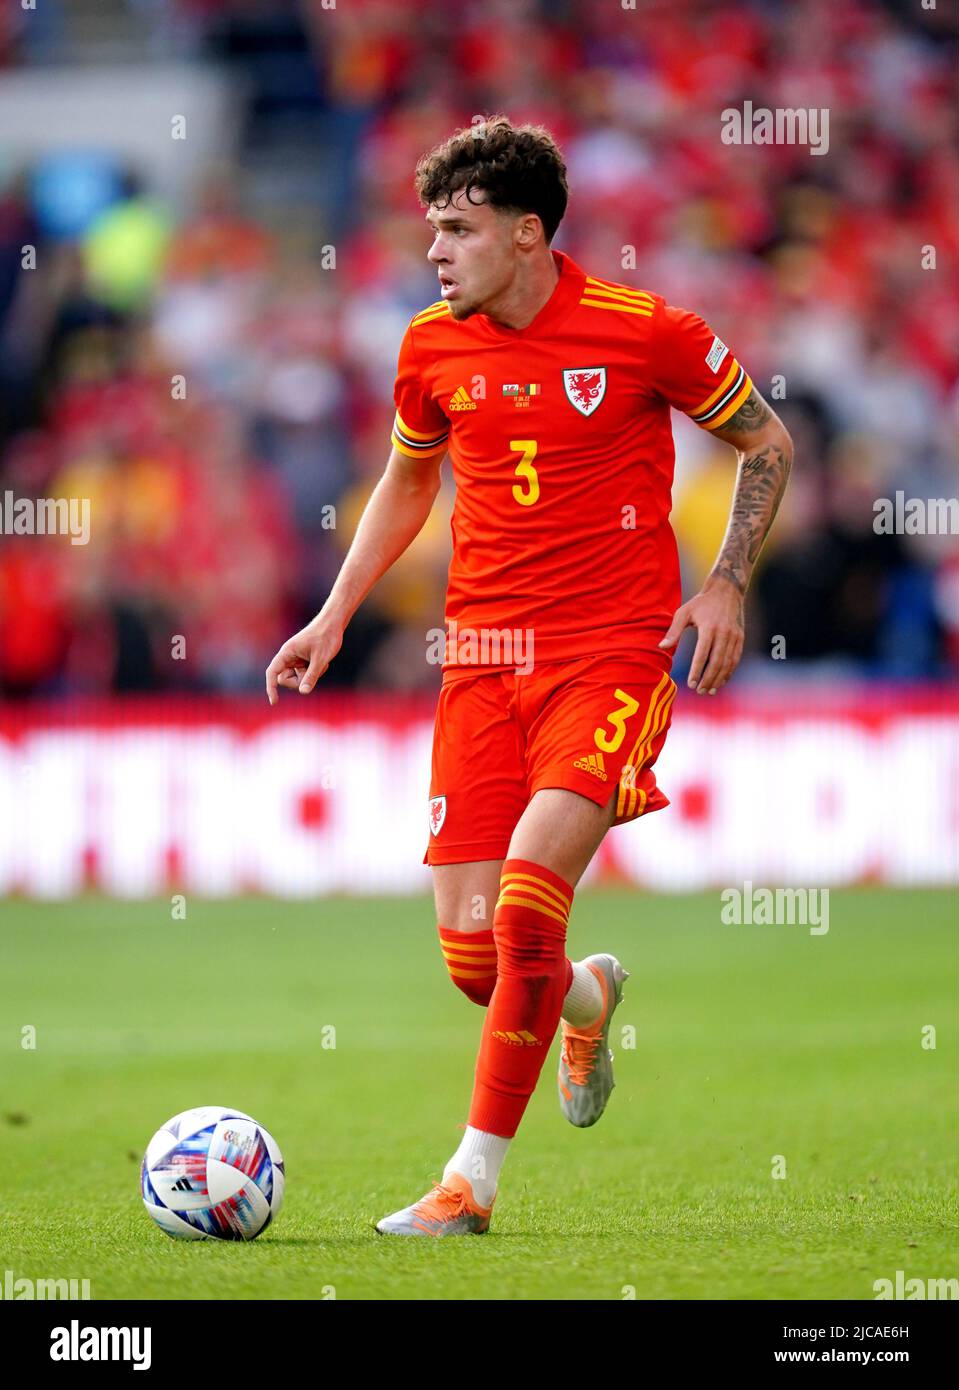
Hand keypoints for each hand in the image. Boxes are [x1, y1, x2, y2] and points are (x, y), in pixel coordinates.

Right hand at [265, 616, 342, 705]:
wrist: (333, 623)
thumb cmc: (326, 637)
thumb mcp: (320, 659)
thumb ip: (311, 676)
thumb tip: (303, 692)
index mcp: (287, 652)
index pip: (272, 672)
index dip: (271, 687)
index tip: (274, 702)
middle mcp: (289, 657)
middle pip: (285, 680)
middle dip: (299, 682)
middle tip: (314, 673)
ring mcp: (296, 660)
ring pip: (298, 679)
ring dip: (310, 676)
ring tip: (321, 662)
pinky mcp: (304, 661)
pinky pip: (306, 675)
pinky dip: (315, 672)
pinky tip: (324, 660)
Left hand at [658, 578, 744, 693]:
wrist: (727, 590)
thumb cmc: (701, 603)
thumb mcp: (684, 612)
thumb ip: (673, 631)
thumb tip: (661, 647)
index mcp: (709, 627)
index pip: (703, 654)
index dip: (697, 671)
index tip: (691, 684)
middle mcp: (724, 633)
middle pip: (717, 662)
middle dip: (708, 679)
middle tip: (700, 691)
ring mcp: (734, 636)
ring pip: (728, 663)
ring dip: (719, 679)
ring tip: (710, 690)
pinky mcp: (740, 638)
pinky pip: (735, 658)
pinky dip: (729, 672)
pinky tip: (721, 681)